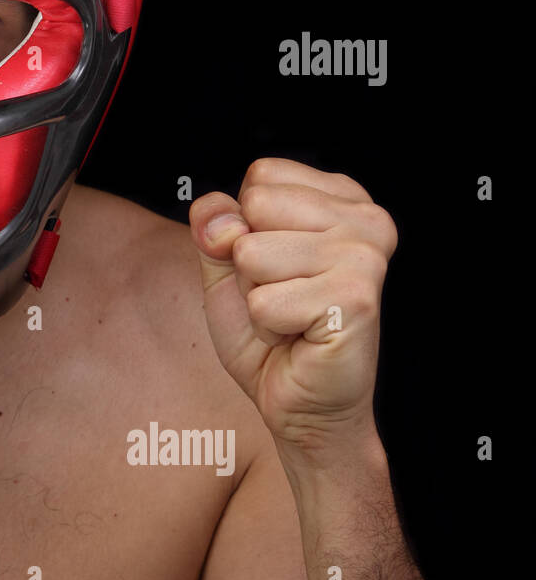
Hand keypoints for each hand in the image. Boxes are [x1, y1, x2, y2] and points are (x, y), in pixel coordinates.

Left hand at [189, 158, 397, 466]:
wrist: (300, 402)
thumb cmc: (270, 330)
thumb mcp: (227, 266)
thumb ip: (214, 226)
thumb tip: (215, 213)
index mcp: (341, 199)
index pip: (260, 177)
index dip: (244, 227)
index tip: (276, 266)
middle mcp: (365, 220)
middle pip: (254, 207)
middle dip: (248, 263)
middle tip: (283, 296)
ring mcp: (365, 258)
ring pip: (252, 253)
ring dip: (257, 297)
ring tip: (291, 317)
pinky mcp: (354, 299)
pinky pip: (263, 301)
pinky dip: (266, 327)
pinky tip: (299, 337)